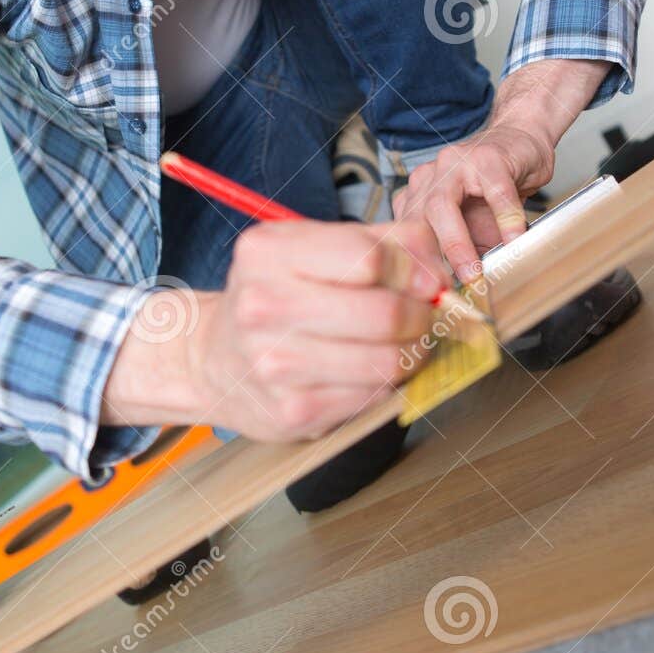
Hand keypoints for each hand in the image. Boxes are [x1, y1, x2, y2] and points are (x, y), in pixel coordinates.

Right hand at [101, 218, 450, 441]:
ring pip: (386, 360)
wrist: (215, 361)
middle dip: (422, 316)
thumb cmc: (277, 296)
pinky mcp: (292, 411)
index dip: (415, 270)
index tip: (428, 281)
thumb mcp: (314, 248)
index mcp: (268, 251)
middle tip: (425, 317)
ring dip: (413, 353)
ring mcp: (274, 362)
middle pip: (383, 312)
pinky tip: (373, 370)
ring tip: (406, 344)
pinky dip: (387, 383)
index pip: (370, 257)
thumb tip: (438, 267)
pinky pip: (373, 396)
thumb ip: (385, 241)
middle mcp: (262, 304)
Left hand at [392, 58, 609, 280]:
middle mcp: (427, 178)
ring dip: (458, 244)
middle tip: (441, 291)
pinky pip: (495, 193)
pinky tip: (515, 239)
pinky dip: (506, 219)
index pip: (403, 237)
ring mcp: (453, 164)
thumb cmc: (493, 189)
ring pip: (444, 206)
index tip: (421, 299)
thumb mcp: (473, 227)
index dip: (411, 269)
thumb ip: (462, 253)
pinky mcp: (486, 157)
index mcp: (416, 196)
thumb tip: (456, 294)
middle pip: (415, 222)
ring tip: (476, 272)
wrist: (521, 142)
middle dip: (427, 260)